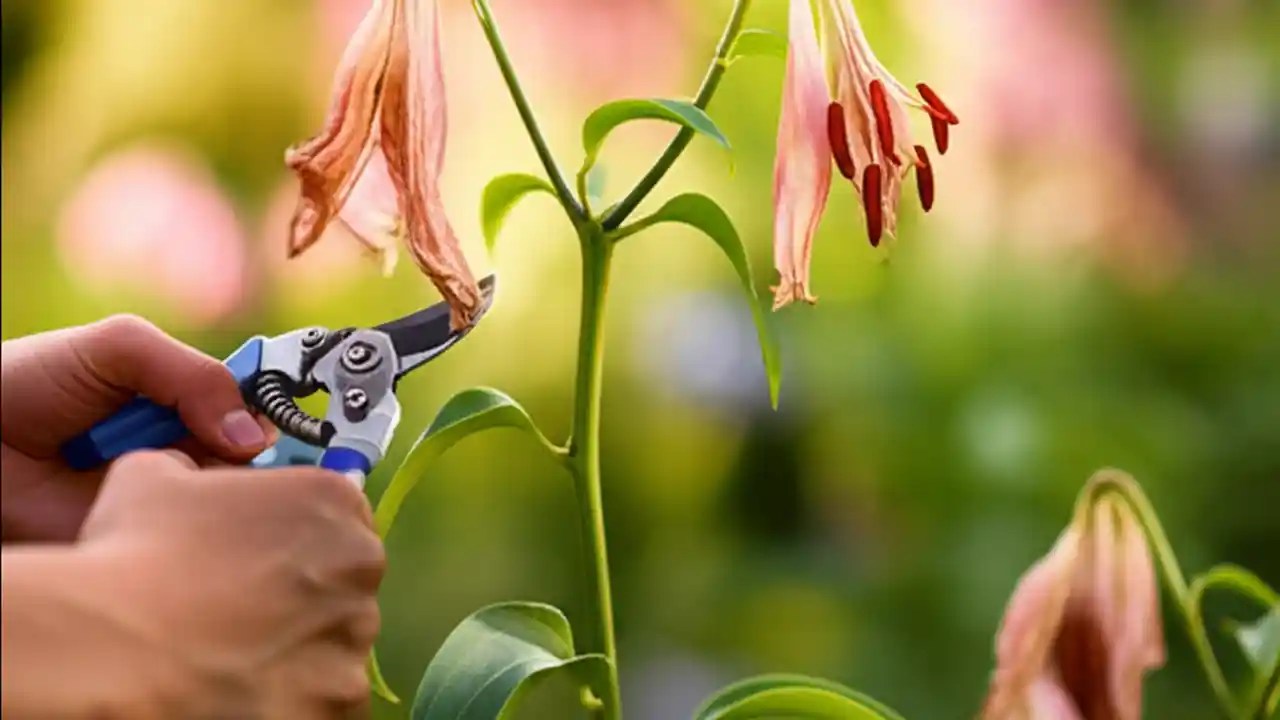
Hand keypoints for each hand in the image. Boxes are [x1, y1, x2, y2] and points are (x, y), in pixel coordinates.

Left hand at [1, 315, 275, 541]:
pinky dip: (194, 532)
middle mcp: (186, 452)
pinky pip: (189, 543)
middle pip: (257, 463)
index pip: (256, 412)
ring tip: (185, 477)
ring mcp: (167, 498)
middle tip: (234, 453)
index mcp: (189, 404)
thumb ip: (194, 373)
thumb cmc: (31, 382)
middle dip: (258, 461)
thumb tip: (256, 436)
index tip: (299, 426)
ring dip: (224, 495)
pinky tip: (173, 511)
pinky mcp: (143, 540)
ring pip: (230, 505)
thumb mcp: (120, 349)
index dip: (276, 418)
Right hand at [71, 451, 383, 717]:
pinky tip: (248, 690)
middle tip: (245, 612)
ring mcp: (355, 635)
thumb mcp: (153, 476)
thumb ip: (196, 471)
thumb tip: (194, 480)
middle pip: (343, 581)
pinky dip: (297, 696)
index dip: (293, 543)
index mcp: (332, 499)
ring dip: (302, 648)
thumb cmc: (134, 554)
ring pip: (338, 641)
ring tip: (239, 656)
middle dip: (304, 596)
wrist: (113, 646)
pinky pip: (328, 697)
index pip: (335, 518)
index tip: (257, 564)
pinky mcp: (342, 699)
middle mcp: (360, 562)